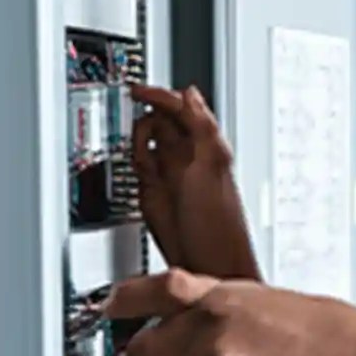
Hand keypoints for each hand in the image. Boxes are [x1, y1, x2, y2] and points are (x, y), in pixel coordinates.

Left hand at [105, 269, 355, 355]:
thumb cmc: (338, 333)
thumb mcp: (271, 298)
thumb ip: (220, 304)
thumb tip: (191, 314)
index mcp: (222, 300)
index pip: (151, 294)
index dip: (123, 302)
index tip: (113, 307)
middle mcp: (211, 339)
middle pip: (146, 353)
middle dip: (163, 354)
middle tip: (196, 353)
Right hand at [130, 84, 256, 276]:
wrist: (210, 267)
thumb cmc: (221, 223)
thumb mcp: (214, 166)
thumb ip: (203, 128)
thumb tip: (191, 94)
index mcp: (207, 149)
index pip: (182, 110)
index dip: (161, 96)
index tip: (137, 88)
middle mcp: (188, 162)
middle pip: (161, 123)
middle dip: (147, 120)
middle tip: (142, 132)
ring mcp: (169, 179)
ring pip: (146, 145)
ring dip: (139, 145)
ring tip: (145, 160)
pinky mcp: (153, 198)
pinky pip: (139, 171)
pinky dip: (134, 165)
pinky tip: (139, 173)